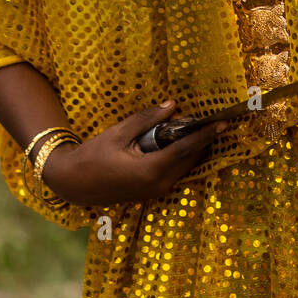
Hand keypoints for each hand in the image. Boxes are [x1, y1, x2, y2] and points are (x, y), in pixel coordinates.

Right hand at [42, 100, 227, 206]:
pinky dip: (180, 156)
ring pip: (184, 166)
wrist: (73, 184)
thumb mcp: (119, 133)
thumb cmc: (93, 156)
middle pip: (190, 158)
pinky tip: (176, 140)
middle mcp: (159, 184)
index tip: (223, 122)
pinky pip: (175, 171)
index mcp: (150, 171)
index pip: (186, 149)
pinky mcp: (153, 191)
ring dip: (191, 147)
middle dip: (200, 138)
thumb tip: (173, 106)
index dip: (206, 134)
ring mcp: (156, 191)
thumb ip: (147, 119)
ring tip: (191, 125)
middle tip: (205, 117)